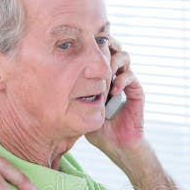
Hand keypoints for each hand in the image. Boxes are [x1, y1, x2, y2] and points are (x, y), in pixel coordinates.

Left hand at [85, 37, 146, 157]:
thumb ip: (75, 95)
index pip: (100, 51)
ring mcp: (126, 82)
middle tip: (96, 50)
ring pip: (124, 56)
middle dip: (106, 45)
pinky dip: (122, 80)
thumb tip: (53, 79)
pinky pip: (130, 76)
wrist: (117, 145)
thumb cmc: (97, 129)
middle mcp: (115, 75)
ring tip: (105, 73)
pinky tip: (114, 91)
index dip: (94, 44)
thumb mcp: (81, 109)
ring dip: (114, 60)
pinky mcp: (136, 91)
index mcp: (101, 77)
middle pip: (114, 47)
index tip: (82, 45)